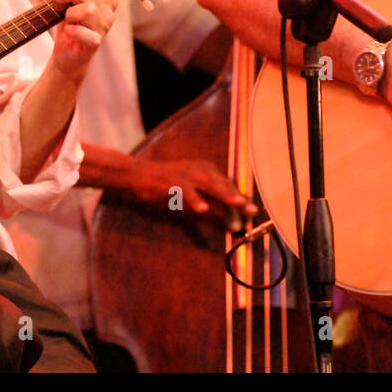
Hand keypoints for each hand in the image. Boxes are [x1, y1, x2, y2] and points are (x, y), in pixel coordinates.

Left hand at [46, 0, 120, 81]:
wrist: (67, 52)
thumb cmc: (72, 20)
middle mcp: (109, 7)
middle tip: (59, 3)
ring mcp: (105, 24)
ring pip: (85, 7)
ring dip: (68, 14)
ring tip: (67, 20)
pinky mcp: (96, 41)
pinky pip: (80, 30)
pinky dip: (70, 31)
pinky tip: (70, 33)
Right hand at [121, 158, 257, 227]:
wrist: (139, 175)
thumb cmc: (167, 187)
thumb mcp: (192, 197)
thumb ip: (211, 207)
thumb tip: (230, 221)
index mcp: (207, 171)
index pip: (228, 186)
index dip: (240, 200)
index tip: (252, 213)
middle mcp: (200, 169)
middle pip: (224, 185)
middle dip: (238, 198)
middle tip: (251, 210)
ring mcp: (187, 174)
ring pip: (210, 185)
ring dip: (224, 194)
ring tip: (237, 204)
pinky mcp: (173, 180)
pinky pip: (187, 191)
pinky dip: (195, 199)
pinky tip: (203, 209)